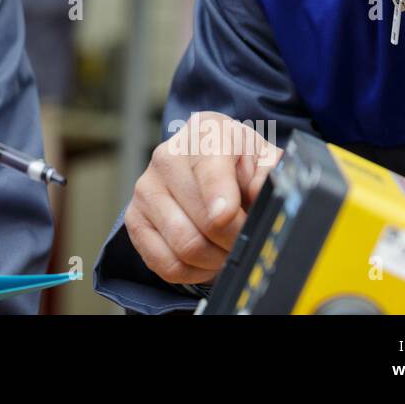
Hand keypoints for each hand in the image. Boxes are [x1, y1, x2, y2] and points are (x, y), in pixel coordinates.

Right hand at [124, 111, 281, 284]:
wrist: (204, 166)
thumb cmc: (238, 163)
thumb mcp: (264, 158)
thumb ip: (270, 171)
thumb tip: (260, 190)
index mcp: (205, 133)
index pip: (209, 168)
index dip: (219, 196)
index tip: (227, 216)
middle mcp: (168, 156)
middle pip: (204, 219)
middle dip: (235, 240)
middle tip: (248, 239)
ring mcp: (146, 188)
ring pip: (185, 245)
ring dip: (216, 259)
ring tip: (227, 247)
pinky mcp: (134, 219)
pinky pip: (166, 264)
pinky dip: (193, 271)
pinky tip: (206, 257)